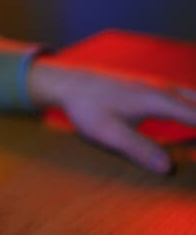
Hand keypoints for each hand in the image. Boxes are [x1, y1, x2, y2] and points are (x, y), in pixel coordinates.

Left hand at [28, 60, 195, 173]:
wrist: (68, 83)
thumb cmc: (87, 107)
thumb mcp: (108, 133)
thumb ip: (138, 149)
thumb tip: (169, 168)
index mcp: (158, 101)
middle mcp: (162, 91)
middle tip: (195, 145)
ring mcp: (157, 87)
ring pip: (192, 97)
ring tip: (192, 134)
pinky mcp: (150, 89)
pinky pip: (183, 98)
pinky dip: (192, 108)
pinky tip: (188, 120)